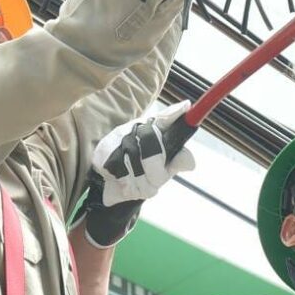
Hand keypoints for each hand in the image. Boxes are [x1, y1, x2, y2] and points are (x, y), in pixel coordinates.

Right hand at [77, 102, 195, 247]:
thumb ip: (177, 162)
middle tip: (155, 182)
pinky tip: (126, 185)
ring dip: (142, 184)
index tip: (186, 106)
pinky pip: (121, 174)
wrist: (110, 185)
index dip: (174, 112)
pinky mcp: (103, 151)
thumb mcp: (164, 168)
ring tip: (140, 186)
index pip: (165, 118)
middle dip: (157, 174)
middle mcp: (136, 127)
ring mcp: (118, 137)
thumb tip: (190, 162)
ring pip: (137, 165)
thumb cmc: (142, 172)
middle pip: (153, 149)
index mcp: (154, 128)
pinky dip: (128, 187)